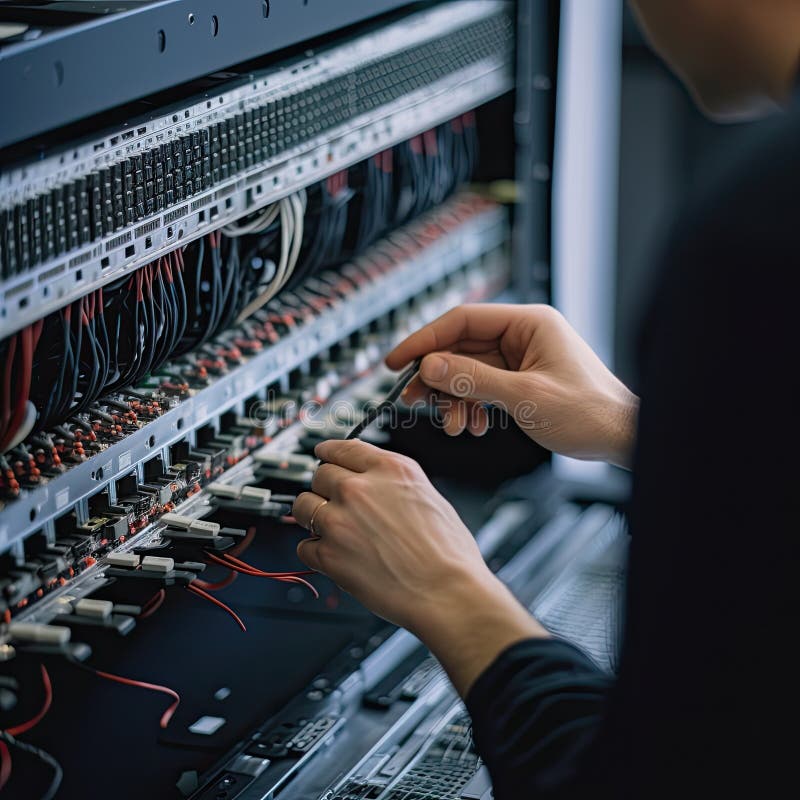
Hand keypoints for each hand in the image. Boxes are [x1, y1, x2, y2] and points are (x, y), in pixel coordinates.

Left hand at [293, 439, 545, 694]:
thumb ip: (394, 485)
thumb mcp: (430, 497)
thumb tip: (377, 487)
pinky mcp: (328, 555)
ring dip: (313, 516)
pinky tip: (335, 558)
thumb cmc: (448, 554)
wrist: (447, 592)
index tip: (323, 454)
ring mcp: (339, 521)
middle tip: (335, 503)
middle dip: (325, 488)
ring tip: (331, 531)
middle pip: (319, 474)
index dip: (329, 451)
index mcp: (390, 470)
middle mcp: (360, 489)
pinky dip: (315, 553)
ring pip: (303, 505)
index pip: (344, 447)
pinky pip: (304, 546)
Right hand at [387, 304, 638, 467]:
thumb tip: (430, 366)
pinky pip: (482, 387)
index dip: (424, 340)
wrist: (620, 438)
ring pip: (468, 371)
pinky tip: (474, 425)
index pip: (462, 321)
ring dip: (454, 398)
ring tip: (454, 424)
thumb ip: (472, 379)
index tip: (396, 362)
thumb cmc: (589, 412)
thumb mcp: (524, 396)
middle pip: (461, 347)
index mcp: (529, 323)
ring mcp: (522, 358)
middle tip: (413, 399)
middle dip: (437, 377)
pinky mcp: (521, 380)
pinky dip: (471, 406)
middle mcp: (523, 335)